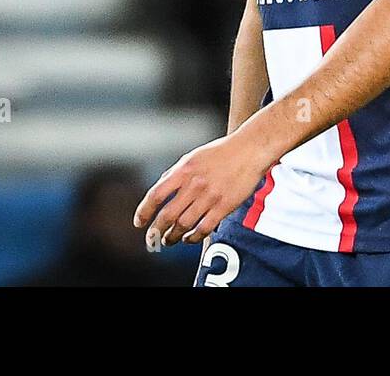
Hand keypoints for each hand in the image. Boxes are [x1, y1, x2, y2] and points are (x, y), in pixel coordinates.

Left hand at [134, 132, 276, 246]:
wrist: (250, 150)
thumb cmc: (222, 152)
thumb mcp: (193, 156)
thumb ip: (175, 172)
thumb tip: (160, 187)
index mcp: (183, 170)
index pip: (156, 195)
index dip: (144, 212)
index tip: (139, 222)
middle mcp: (194, 184)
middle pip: (167, 215)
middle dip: (156, 231)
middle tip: (152, 239)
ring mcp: (209, 197)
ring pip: (184, 225)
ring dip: (173, 237)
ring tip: (169, 240)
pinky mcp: (224, 206)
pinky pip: (204, 228)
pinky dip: (193, 237)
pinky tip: (189, 238)